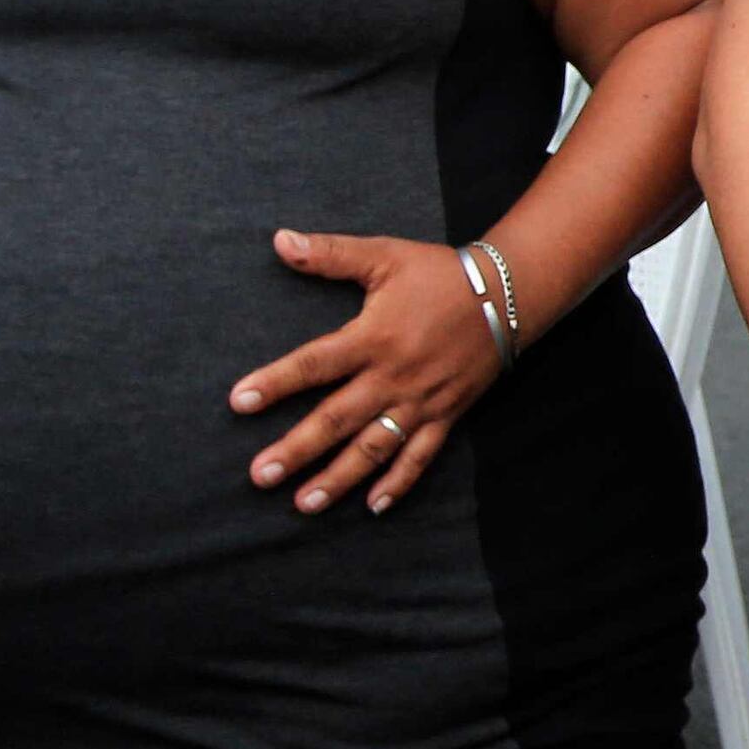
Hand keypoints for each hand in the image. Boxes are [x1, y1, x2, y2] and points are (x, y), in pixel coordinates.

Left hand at [231, 229, 507, 516]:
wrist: (509, 294)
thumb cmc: (441, 274)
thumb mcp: (385, 255)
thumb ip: (331, 254)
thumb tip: (279, 241)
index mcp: (374, 338)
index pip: (315, 365)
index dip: (275, 382)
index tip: (239, 403)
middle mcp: (394, 377)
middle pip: (337, 420)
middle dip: (297, 450)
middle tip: (259, 475)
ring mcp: (421, 402)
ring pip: (374, 449)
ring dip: (338, 478)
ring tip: (302, 504)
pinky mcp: (446, 415)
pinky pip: (421, 457)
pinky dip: (399, 484)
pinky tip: (372, 507)